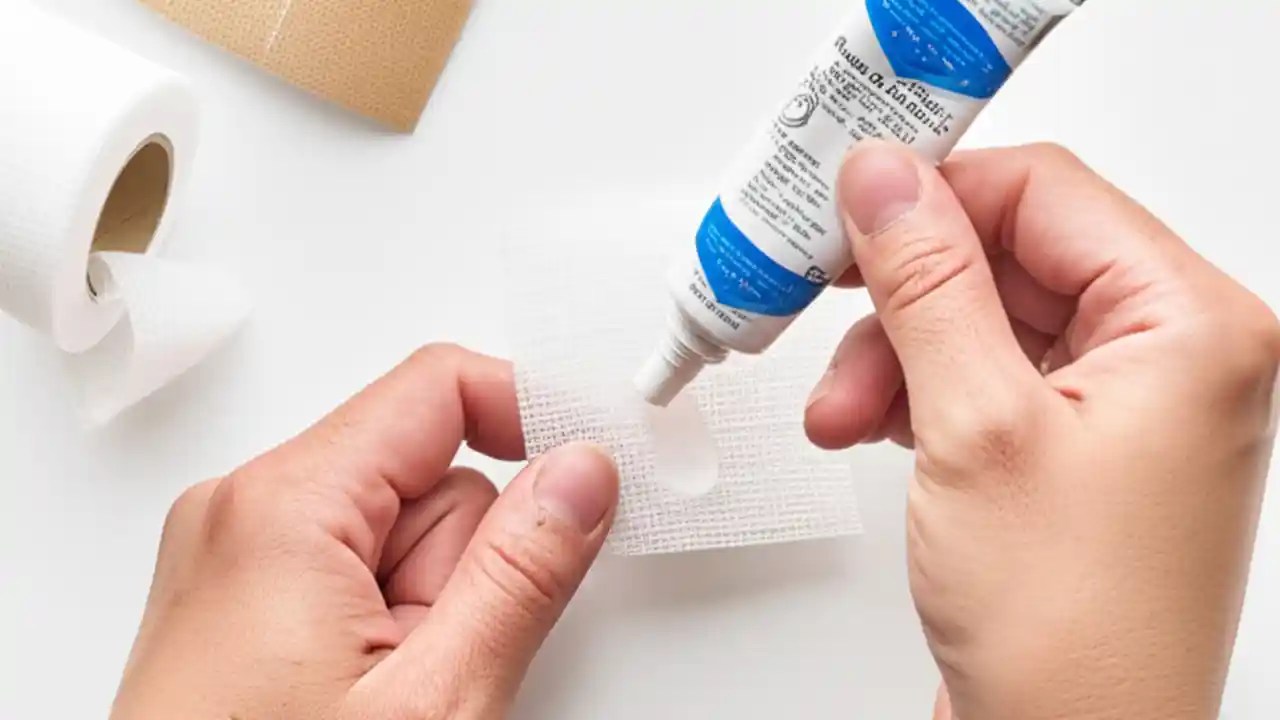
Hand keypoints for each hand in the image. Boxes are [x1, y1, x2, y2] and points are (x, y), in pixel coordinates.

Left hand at [110, 346, 618, 719]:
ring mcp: (240, 559)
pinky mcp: (246, 602)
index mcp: (283, 508)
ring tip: (396, 696)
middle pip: (427, 476)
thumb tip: (581, 475)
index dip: (527, 415)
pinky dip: (391, 627)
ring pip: (401, 534)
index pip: (438, 389)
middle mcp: (246, 514)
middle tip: (442, 659)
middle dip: (464, 565)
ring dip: (428, 609)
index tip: (587, 471)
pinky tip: (372, 696)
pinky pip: (360, 574)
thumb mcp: (433, 703)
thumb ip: (521, 573)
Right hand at [807, 142, 1278, 718]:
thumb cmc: (1072, 637)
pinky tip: (869, 421)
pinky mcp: (1074, 449)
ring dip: (897, 351)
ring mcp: (1122, 407)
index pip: (1046, 193)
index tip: (847, 199)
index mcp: (1192, 328)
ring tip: (844, 406)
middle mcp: (1170, 357)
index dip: (936, 190)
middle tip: (823, 298)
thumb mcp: (976, 428)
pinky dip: (916, 390)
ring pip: (983, 317)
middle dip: (902, 294)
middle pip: (1008, 256)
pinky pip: (984, 376)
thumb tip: (885, 181)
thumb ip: (926, 284)